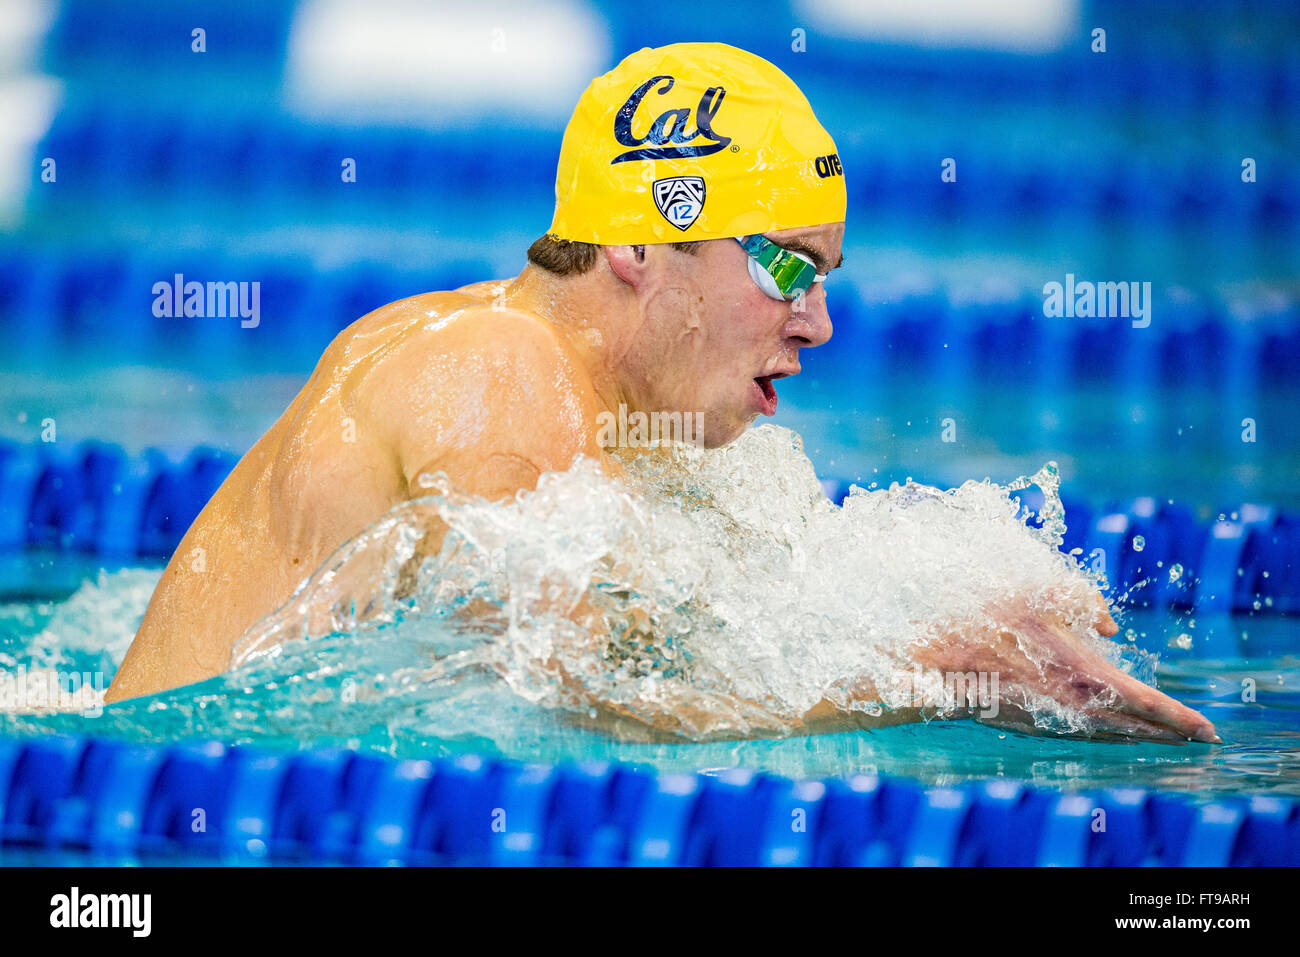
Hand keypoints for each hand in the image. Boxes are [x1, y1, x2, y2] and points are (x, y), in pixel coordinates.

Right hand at [913, 589, 1220, 743]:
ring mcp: (1053, 718)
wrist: (939, 662)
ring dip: (1140, 733)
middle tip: (1199, 737)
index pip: (1145, 701)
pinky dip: (1109, 729)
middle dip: (1168, 731)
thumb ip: (1085, 601)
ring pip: (1109, 730)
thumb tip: (1110, 626)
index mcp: (1083, 675)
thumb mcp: (1042, 594)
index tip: (1207, 730)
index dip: (1179, 717)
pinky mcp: (1034, 721)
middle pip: (1133, 726)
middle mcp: (1074, 704)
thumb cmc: (989, 621)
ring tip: (1163, 736)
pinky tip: (1114, 727)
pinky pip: (1084, 728)